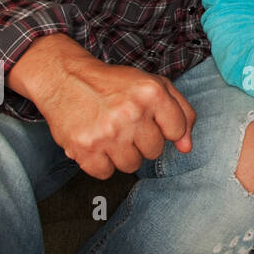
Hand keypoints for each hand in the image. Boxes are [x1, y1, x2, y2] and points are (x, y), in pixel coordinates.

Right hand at [35, 58, 195, 179]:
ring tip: (112, 134)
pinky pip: (105, 173)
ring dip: (123, 154)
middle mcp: (131, 112)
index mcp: (152, 93)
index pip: (177, 130)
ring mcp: (107, 132)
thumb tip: (186, 147)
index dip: (165, 129)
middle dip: (143, 141)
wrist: (66, 79)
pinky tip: (97, 143)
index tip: (151, 121)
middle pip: (154, 151)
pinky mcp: (84, 148)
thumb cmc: (113, 84)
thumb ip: (181, 113)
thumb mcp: (154, 85)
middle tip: (126, 124)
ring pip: (132, 165)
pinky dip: (101, 163)